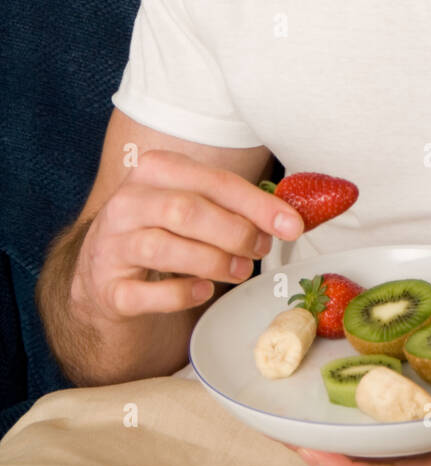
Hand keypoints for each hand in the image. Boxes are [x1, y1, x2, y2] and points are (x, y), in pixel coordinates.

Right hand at [71, 149, 303, 321]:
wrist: (103, 274)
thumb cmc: (162, 232)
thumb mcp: (190, 206)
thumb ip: (231, 206)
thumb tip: (285, 219)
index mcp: (154, 171)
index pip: (213, 182)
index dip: (257, 205)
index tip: (291, 225)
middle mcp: (127, 203)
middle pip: (186, 210)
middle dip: (235, 232)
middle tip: (261, 250)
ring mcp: (111, 246)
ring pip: (164, 247)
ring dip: (213, 262)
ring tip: (240, 271)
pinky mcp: (105, 288)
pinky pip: (142, 293)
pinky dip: (178, 294)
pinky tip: (201, 291)